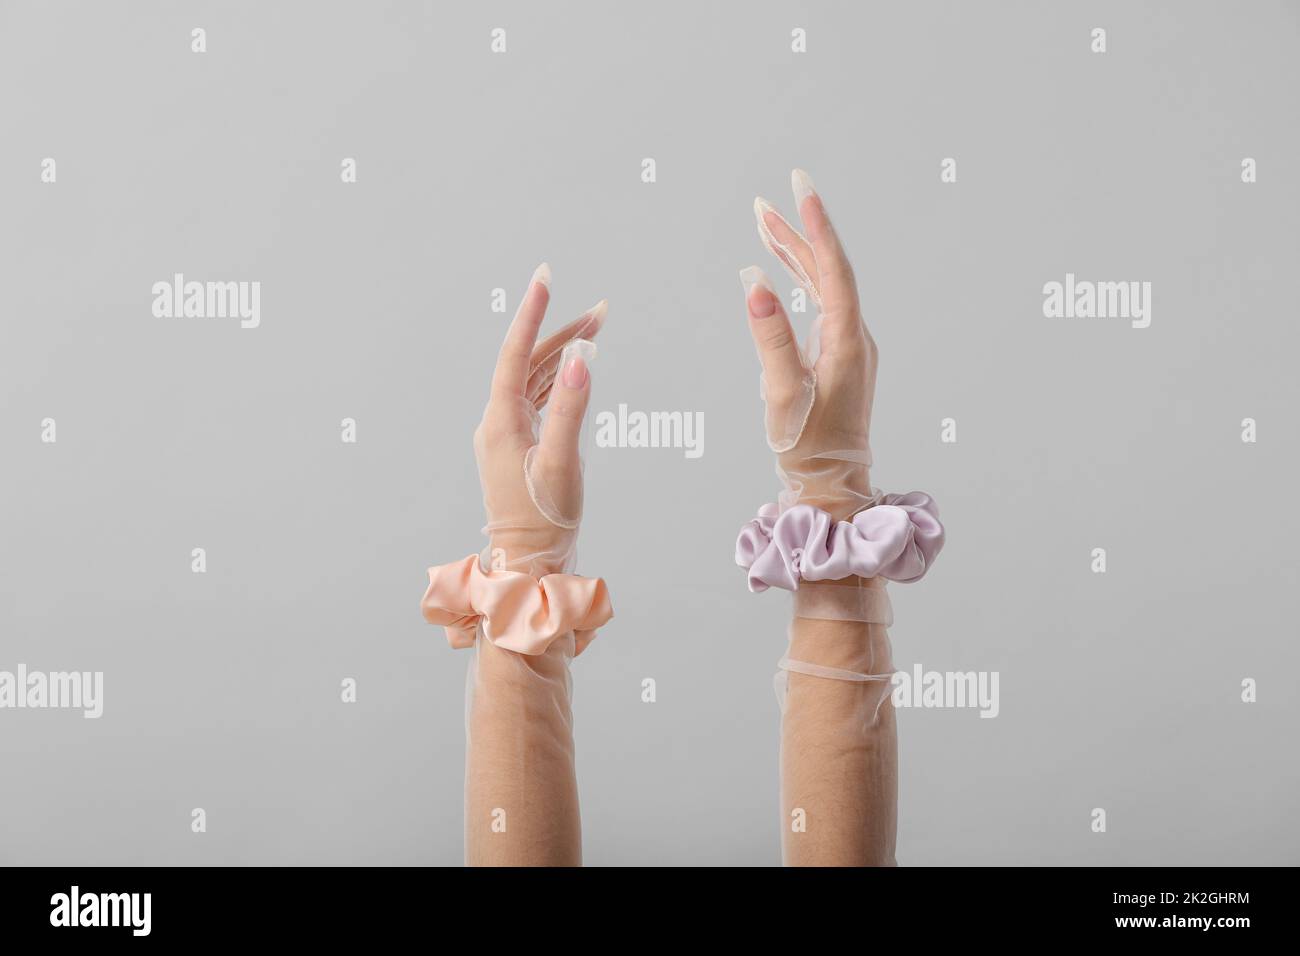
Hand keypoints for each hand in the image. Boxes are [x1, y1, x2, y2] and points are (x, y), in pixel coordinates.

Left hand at [474, 264, 604, 576]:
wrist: (530, 563)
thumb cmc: (545, 519)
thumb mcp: (562, 460)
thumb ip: (571, 406)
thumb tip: (581, 356)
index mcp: (500, 421)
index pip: (514, 354)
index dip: (532, 315)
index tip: (545, 279)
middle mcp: (498, 423)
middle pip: (527, 363)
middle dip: (561, 332)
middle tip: (601, 310)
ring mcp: (507, 435)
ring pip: (534, 381)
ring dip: (563, 355)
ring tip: (598, 331)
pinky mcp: (520, 447)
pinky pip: (537, 400)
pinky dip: (559, 381)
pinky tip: (578, 372)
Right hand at [741, 169, 876, 521]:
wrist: (832, 487)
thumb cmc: (808, 449)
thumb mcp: (782, 395)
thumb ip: (770, 337)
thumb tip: (754, 282)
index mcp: (846, 343)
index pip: (833, 270)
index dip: (816, 228)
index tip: (801, 189)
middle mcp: (854, 338)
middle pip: (826, 271)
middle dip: (797, 232)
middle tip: (768, 198)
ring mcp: (848, 347)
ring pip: (822, 286)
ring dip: (794, 254)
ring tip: (764, 221)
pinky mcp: (837, 358)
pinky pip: (819, 305)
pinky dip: (798, 282)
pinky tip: (779, 267)